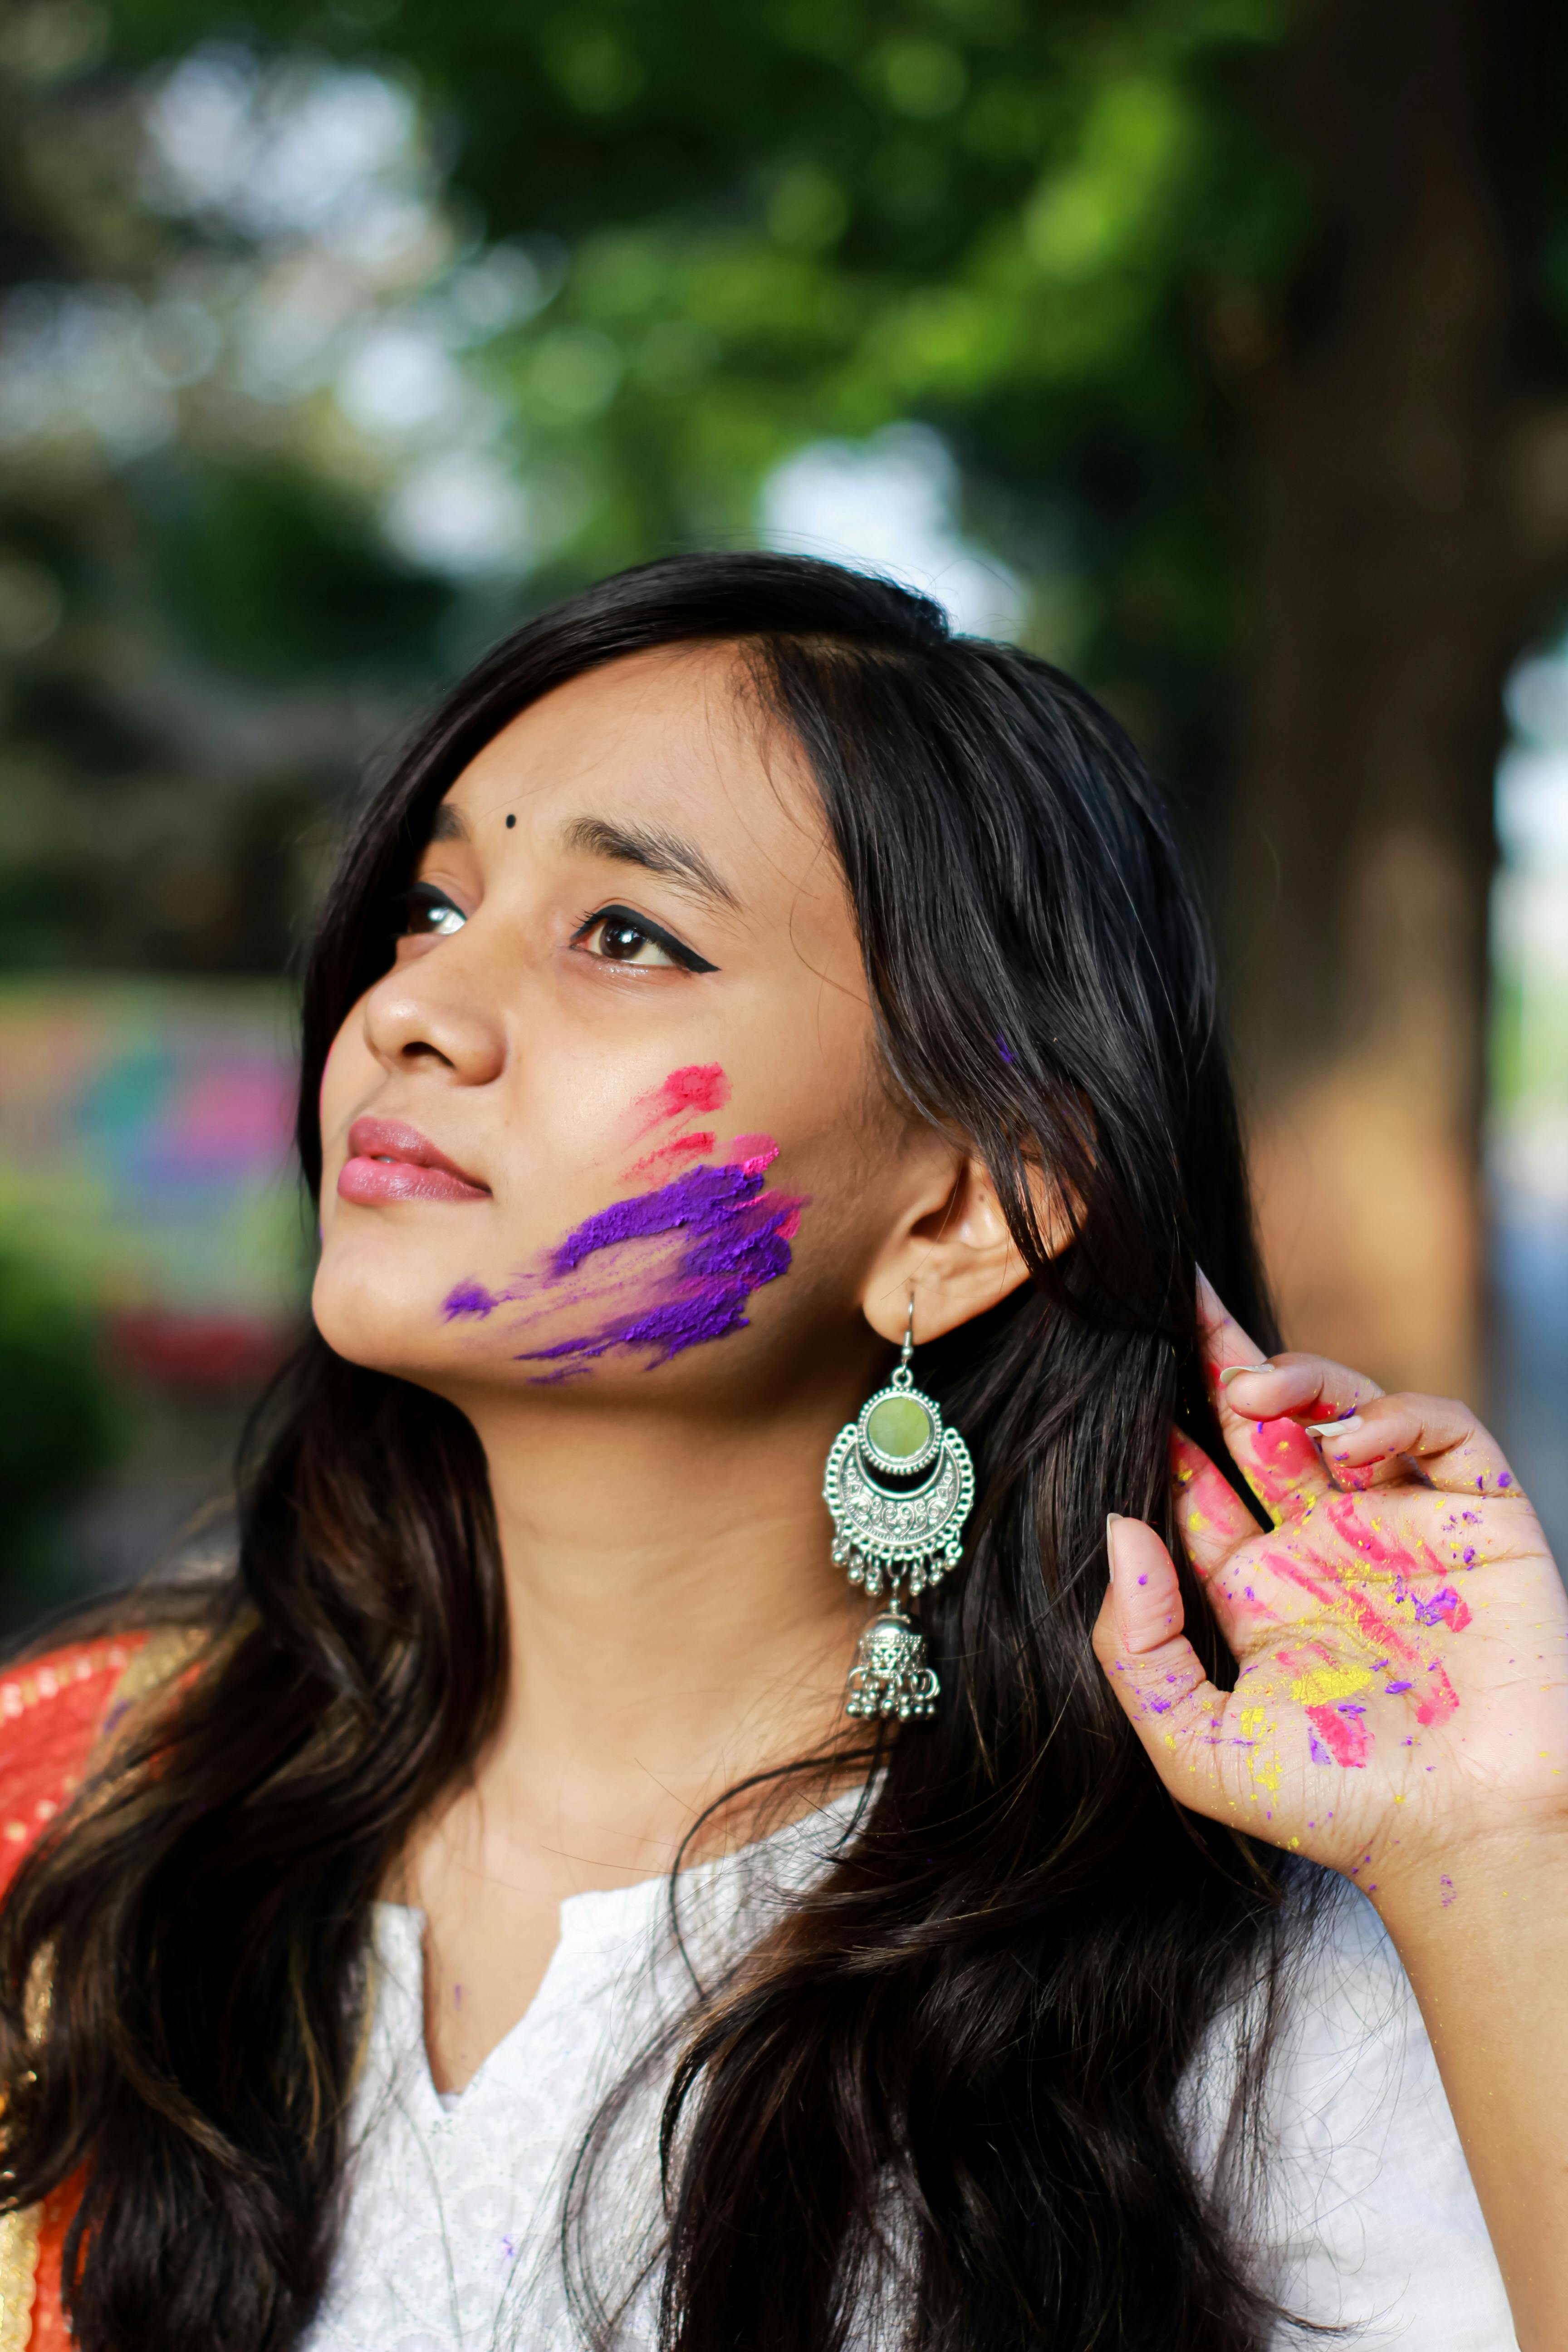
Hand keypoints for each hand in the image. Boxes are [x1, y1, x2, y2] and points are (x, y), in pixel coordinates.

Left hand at [1092, 1279, 1567, 1905]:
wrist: (1465, 1841)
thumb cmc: (1337, 1808)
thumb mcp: (1198, 1744)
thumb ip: (1138, 1646)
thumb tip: (1121, 1527)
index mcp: (1262, 1590)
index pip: (1198, 1482)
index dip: (1160, 1427)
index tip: (1114, 1367)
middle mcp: (1329, 1546)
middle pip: (1263, 1422)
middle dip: (1222, 1353)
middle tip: (1175, 1291)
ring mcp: (1405, 1527)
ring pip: (1346, 1409)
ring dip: (1298, 1378)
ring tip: (1249, 1386)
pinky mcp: (1481, 1522)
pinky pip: (1441, 1432)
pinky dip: (1394, 1415)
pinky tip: (1349, 1442)